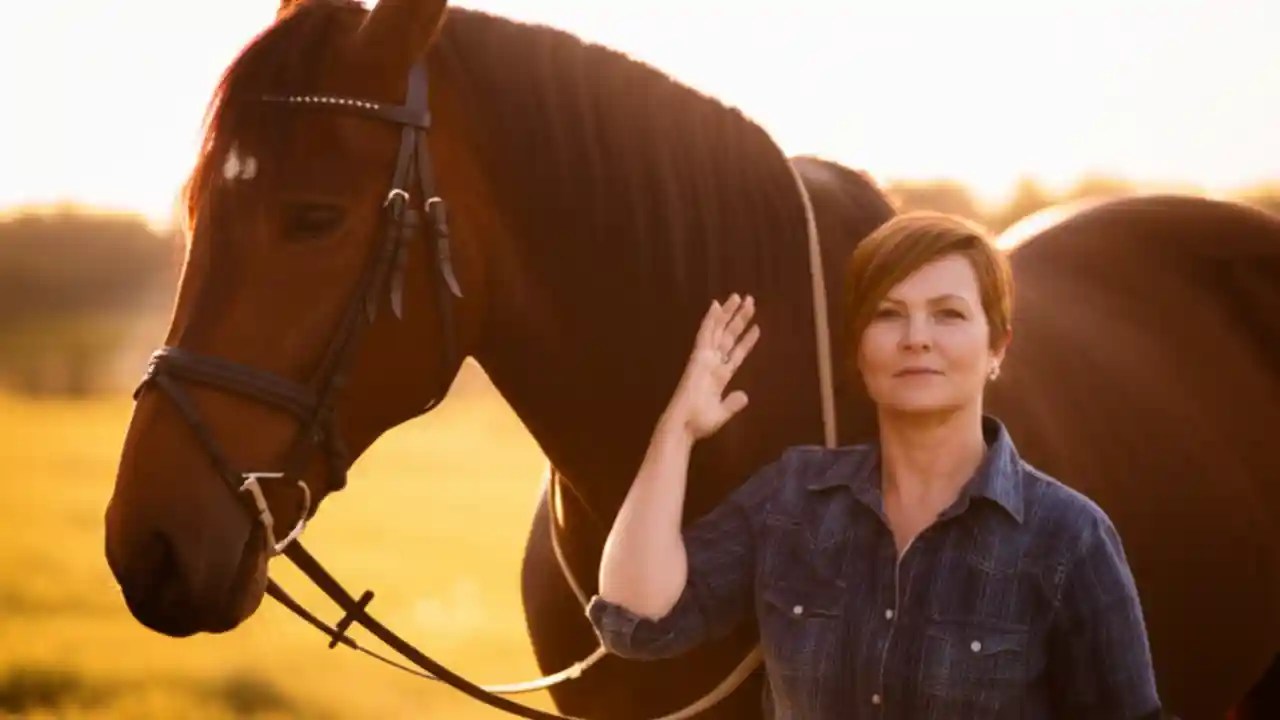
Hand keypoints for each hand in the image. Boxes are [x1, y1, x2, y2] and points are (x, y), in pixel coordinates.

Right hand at [662, 293, 760, 441]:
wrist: (683, 425)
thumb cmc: (698, 422)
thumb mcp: (721, 414)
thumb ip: (732, 404)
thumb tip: (744, 396)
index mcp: (719, 376)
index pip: (736, 354)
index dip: (746, 341)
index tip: (756, 327)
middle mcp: (712, 363)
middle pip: (728, 337)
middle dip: (740, 319)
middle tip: (750, 301)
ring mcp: (704, 358)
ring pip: (719, 330)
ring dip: (729, 314)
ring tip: (739, 297)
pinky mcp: (697, 357)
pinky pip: (705, 334)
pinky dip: (710, 320)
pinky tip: (717, 305)